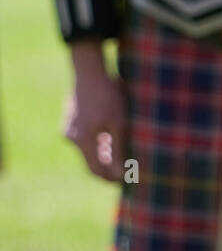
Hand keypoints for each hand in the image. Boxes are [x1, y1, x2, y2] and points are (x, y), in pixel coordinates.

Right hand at [64, 44, 126, 181]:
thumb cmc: (108, 96)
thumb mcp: (118, 123)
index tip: (125, 179)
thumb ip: (117, 150)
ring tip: (120, 151)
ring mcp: (68, 128)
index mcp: (82, 141)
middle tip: (124, 169)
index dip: (110, 178)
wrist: (91, 70)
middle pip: (90, 160)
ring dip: (102, 153)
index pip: (95, 170)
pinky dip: (96, 141)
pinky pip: (83, 137)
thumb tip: (119, 174)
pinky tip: (109, 135)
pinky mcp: (69, 119)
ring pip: (87, 148)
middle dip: (107, 166)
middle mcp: (71, 138)